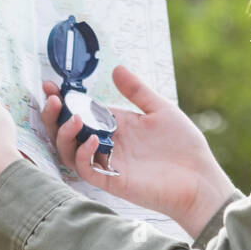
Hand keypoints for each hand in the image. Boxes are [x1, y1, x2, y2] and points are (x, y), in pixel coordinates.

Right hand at [40, 65, 237, 237]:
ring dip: (64, 134)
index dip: (65, 99)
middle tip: (52, 99)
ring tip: (73, 117)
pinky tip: (92, 139)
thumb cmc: (184, 145)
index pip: (82, 111)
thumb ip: (137, 91)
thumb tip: (116, 68)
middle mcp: (107, 143)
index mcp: (117, 126)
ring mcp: (107, 162)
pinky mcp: (111, 180)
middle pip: (68, 131)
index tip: (51, 85)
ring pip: (68, 151)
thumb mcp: (161, 109)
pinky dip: (83, 153)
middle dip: (54, 115)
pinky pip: (85, 169)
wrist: (199, 178)